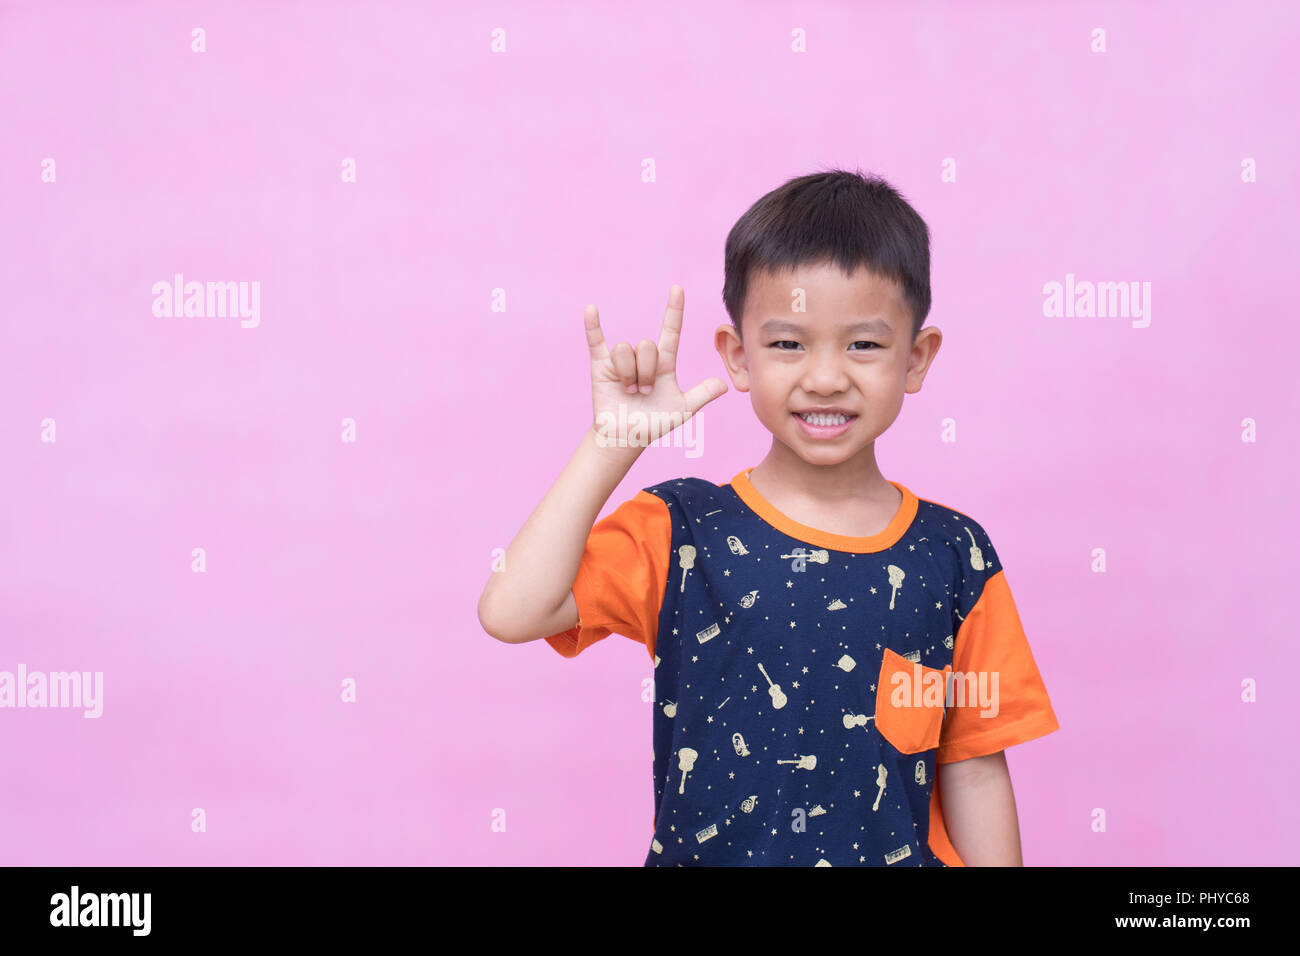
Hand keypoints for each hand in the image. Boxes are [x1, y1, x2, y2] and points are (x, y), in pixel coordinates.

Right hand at [586, 284, 727, 448]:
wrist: (626, 437)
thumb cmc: (654, 424)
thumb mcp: (682, 410)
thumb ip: (701, 395)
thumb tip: (725, 385)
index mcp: (664, 364)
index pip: (671, 330)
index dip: (674, 310)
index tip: (678, 288)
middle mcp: (643, 358)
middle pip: (647, 346)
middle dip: (646, 372)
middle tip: (645, 393)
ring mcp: (622, 360)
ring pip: (625, 349)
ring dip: (629, 375)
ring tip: (628, 392)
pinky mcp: (601, 365)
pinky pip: (596, 340)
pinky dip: (592, 325)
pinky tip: (591, 309)